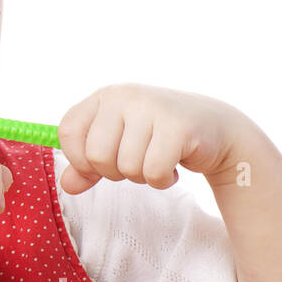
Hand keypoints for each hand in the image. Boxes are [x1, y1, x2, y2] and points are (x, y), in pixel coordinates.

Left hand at [57, 83, 252, 193]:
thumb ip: (87, 166)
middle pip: (96, 155)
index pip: (68, 132)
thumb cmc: (157, 137)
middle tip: (136, 162)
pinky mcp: (178, 126)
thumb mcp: (117, 146)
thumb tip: (67, 185)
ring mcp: (151, 108)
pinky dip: (162, 180)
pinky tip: (173, 167)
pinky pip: (153, 171)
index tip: (101, 163)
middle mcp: (124, 96)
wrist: (215, 128)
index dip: (79, 158)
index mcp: (104, 97)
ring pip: (127, 167)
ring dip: (142, 176)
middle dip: (114, 172)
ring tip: (157, 160)